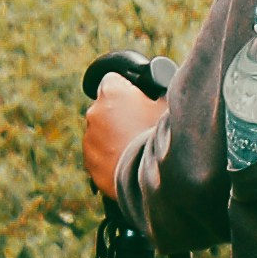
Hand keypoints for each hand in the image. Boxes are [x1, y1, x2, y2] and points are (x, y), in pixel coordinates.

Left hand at [82, 80, 154, 201]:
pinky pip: (99, 154)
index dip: (128, 89)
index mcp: (111, 91)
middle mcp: (94, 111)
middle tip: (141, 127)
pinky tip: (129, 162)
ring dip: (114, 136)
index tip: (140, 100)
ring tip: (137, 148)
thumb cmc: (161, 136)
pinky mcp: (89, 162)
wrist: (151, 178)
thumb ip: (156, 91)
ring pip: (102, 131)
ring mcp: (89, 138)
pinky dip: (110, 156)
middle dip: (120, 114)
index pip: (114, 79)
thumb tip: (158, 84)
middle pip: (107, 106)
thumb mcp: (167, 104)